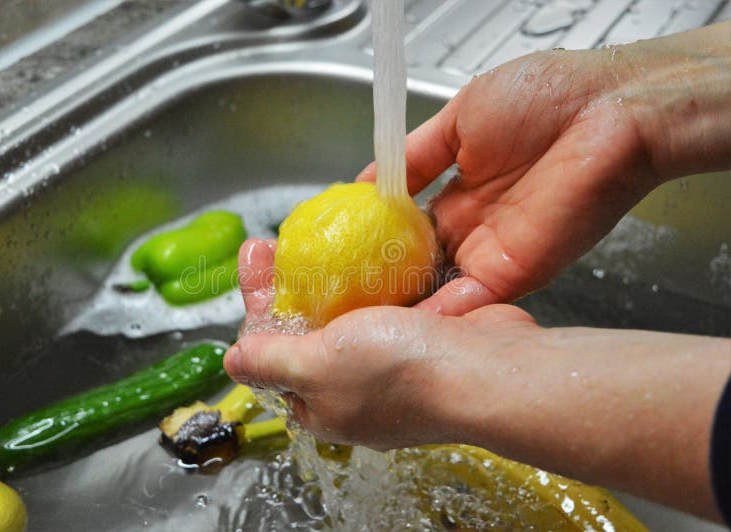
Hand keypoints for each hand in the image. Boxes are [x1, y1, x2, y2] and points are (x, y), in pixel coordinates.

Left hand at [229, 238, 539, 449]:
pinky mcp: (421, 337)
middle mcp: (352, 388)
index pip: (271, 356)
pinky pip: (384, 305)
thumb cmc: (399, 374)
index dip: (257, 307)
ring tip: (310, 237)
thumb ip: (271, 363)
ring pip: (344, 314)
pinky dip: (368, 278)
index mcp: (321, 404)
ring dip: (324, 277)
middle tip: (270, 242)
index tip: (254, 262)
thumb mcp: (318, 367)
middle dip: (283, 285)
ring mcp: (388, 362)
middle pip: (305, 330)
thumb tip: (232, 364)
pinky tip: (363, 249)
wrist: (490, 371)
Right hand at [357, 22, 730, 314]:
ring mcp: (490, 254)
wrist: (608, 110)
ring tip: (352, 324)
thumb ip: (414, 156)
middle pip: (417, 265)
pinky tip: (390, 330)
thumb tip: (366, 181)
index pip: (407, 228)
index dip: (374, 243)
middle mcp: (472, 227)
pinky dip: (430, 320)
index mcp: (458, 189)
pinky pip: (463, 304)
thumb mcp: (458, 118)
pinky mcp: (511, 274)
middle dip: (382, 284)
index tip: (340, 256)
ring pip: (434, 291)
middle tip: (339, 300)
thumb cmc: (543, 98)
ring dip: (399, 307)